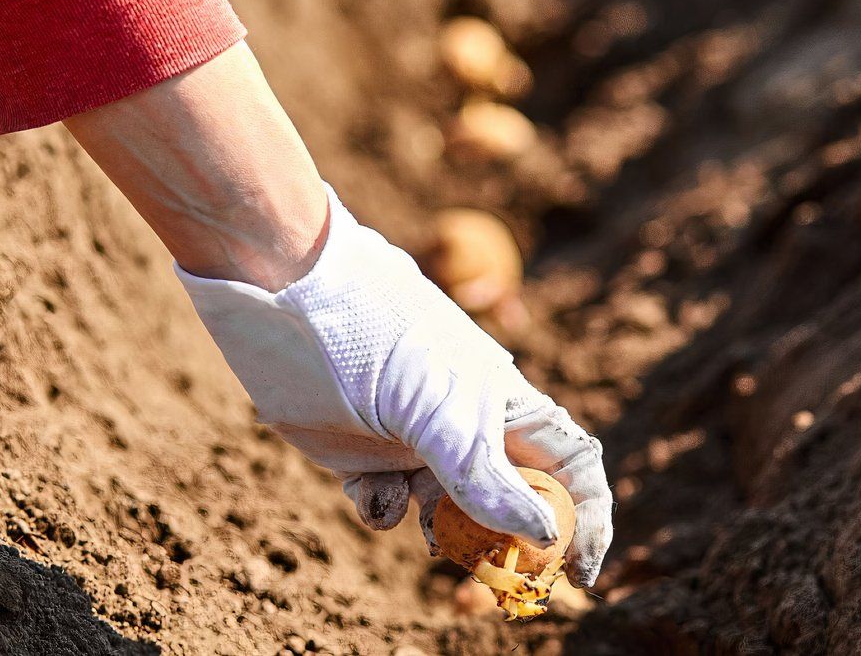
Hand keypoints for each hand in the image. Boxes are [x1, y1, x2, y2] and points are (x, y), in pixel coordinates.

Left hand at [176, 185, 612, 585]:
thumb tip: (544, 534)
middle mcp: (466, 423)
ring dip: (443, 533)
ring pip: (446, 510)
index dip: (586, 517)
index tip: (577, 573)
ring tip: (428, 536)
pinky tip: (368, 492)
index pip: (570, 465)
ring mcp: (413, 437)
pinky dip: (383, 510)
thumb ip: (480, 473)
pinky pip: (388, 502)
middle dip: (508, 542)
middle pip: (510, 500)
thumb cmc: (364, 331)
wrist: (274, 285)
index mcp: (503, 403)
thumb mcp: (428, 407)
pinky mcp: (361, 449)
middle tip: (493, 576)